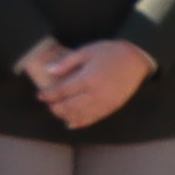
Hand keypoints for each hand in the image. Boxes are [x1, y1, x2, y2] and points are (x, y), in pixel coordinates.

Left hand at [30, 36, 153, 130]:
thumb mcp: (85, 51)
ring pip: (81, 116)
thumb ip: (66, 63)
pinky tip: (71, 123)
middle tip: (48, 104)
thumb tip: (48, 70)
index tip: (39, 95)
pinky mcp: (112, 107)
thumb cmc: (109, 52)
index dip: (48, 95)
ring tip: (57, 112)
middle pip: (69, 106)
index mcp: (87, 78)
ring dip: (65, 116)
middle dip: (55, 107)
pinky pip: (94, 119)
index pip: (62, 91)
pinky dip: (80, 123)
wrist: (136, 58)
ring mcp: (105, 103)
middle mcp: (96, 94)